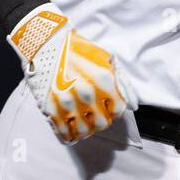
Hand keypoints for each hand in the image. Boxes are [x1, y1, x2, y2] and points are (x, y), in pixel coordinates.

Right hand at [6, 5, 135, 143]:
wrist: (45, 43)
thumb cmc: (77, 50)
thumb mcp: (105, 59)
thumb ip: (122, 83)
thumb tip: (134, 105)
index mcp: (103, 80)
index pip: (118, 110)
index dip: (115, 110)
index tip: (109, 107)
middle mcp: (87, 93)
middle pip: (102, 124)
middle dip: (101, 121)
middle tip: (95, 116)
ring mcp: (67, 102)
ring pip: (84, 132)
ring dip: (86, 130)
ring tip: (83, 123)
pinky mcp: (50, 107)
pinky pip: (64, 132)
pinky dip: (69, 136)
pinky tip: (70, 131)